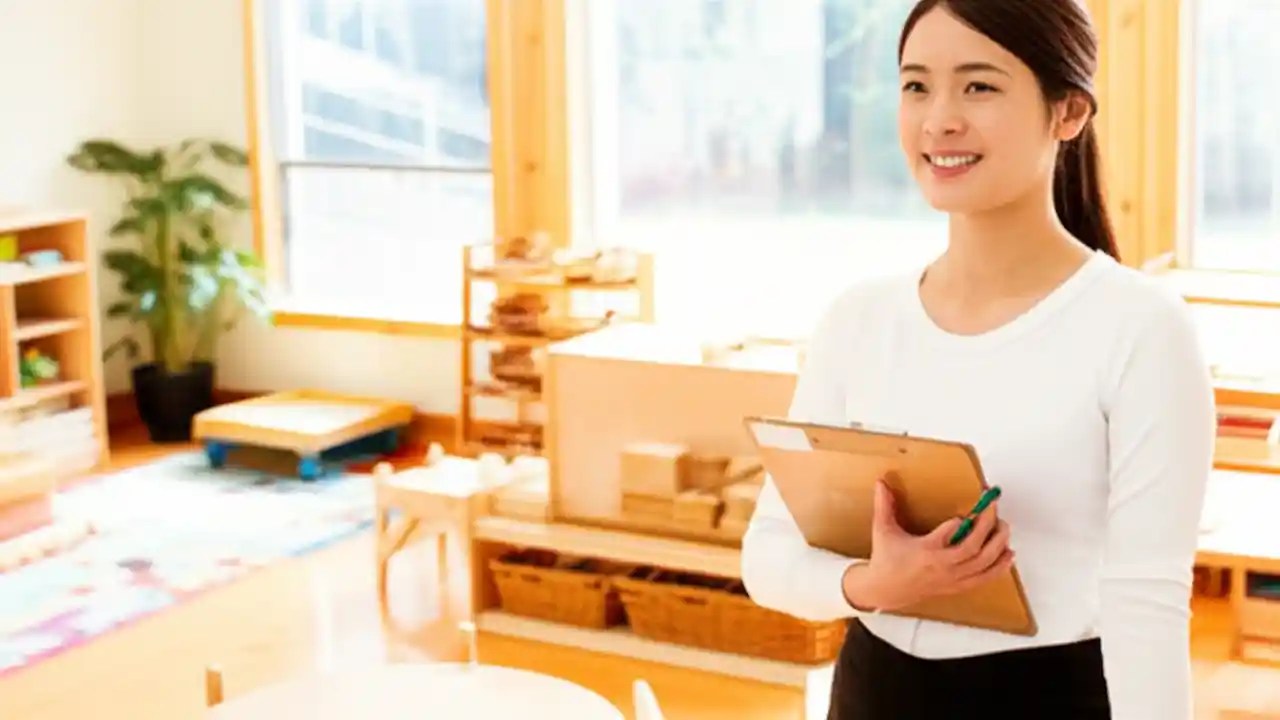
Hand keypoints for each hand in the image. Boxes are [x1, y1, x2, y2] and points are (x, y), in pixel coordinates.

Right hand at [843, 479, 1013, 611]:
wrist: (886, 591)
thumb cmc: (886, 560)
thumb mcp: (883, 530)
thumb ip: (884, 505)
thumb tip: (881, 482)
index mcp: (926, 550)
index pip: (950, 533)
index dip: (961, 520)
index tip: (970, 507)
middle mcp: (942, 566)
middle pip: (974, 547)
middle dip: (987, 525)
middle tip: (993, 507)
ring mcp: (952, 578)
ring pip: (983, 563)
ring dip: (998, 544)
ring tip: (1004, 526)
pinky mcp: (957, 586)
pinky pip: (984, 578)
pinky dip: (999, 567)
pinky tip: (1009, 555)